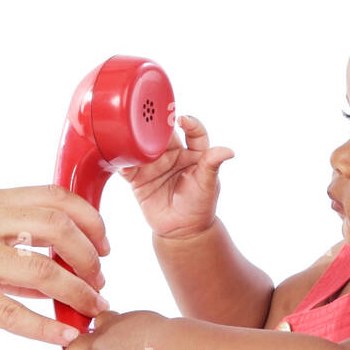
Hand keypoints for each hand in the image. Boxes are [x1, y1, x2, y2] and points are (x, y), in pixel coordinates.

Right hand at [0, 185, 112, 343]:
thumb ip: (4, 245)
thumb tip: (49, 271)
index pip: (55, 197)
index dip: (90, 220)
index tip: (103, 244)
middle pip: (60, 228)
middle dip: (92, 256)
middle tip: (101, 280)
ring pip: (45, 270)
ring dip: (79, 292)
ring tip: (92, 309)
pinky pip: (12, 312)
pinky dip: (44, 327)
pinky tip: (63, 337)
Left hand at [60, 309, 167, 349]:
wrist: (165, 348)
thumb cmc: (165, 336)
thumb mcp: (148, 321)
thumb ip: (140, 326)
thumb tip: (148, 335)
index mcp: (111, 323)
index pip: (97, 323)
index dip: (92, 332)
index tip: (89, 338)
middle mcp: (99, 340)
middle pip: (74, 349)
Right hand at [118, 115, 233, 240]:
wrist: (182, 231)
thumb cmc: (199, 206)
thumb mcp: (208, 184)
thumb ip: (212, 165)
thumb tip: (229, 151)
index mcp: (193, 153)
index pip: (194, 132)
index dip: (189, 123)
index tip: (182, 120)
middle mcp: (173, 155)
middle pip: (163, 135)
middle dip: (156, 126)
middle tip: (150, 119)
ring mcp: (154, 165)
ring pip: (143, 147)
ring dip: (137, 140)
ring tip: (133, 135)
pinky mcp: (138, 179)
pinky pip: (128, 167)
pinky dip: (123, 160)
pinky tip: (121, 156)